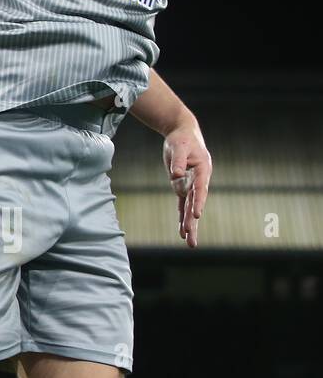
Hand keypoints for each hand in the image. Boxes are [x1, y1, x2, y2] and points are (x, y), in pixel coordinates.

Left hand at [162, 122, 211, 247]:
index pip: (200, 189)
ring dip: (188, 225)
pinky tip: (182, 231)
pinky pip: (182, 204)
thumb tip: (175, 175)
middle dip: (193, 223)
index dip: (198, 202)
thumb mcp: (178, 147)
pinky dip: (181, 216)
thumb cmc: (182, 139)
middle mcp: (199, 181)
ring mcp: (190, 186)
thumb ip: (178, 161)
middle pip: (196, 205)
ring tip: (189, 242)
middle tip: (191, 241)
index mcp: (202, 171)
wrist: (182, 134)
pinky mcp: (182, 187)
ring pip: (189, 208)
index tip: (196, 215)